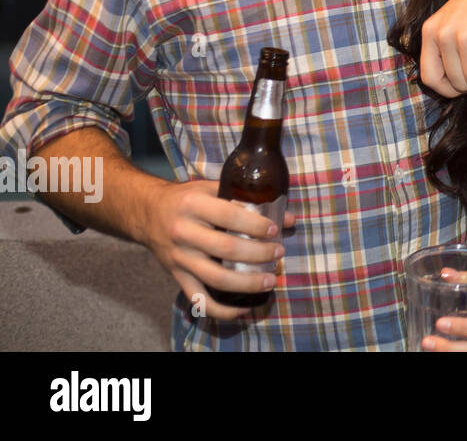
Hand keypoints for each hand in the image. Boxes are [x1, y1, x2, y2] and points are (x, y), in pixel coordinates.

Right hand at [140, 179, 295, 320]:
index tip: (275, 230)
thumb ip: (247, 199)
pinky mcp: (176, 276)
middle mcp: (184, 232)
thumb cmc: (187, 199)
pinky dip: (221, 310)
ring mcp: (179, 258)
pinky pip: (198, 299)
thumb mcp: (212, 189)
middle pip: (227, 248)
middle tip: (278, 253)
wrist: (147, 213)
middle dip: (259, 253)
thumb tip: (287, 217)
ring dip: (247, 283)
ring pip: (216, 278)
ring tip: (270, 281)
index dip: (255, 225)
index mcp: (194, 205)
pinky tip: (243, 309)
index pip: (230, 216)